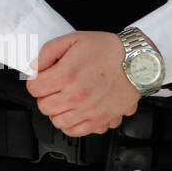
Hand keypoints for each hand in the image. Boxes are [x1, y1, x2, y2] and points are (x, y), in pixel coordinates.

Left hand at [25, 31, 139, 136]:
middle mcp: (77, 96)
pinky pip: (77, 131)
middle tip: (54, 87)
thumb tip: (34, 67)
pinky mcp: (102, 120)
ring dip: (57, 111)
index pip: (34, 88)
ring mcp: (90, 111)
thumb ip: (48, 52)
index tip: (41, 78)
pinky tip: (74, 111)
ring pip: (58, 122)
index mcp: (67, 76)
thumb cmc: (108, 50)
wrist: (137, 61)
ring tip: (64, 99)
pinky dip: (72, 124)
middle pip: (44, 106)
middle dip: (45, 95)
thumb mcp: (73, 40)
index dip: (35, 81)